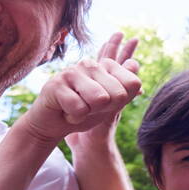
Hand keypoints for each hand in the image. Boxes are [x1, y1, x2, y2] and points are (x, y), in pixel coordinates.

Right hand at [22, 34, 141, 144]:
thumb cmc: (85, 113)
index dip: (121, 102)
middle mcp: (91, 64)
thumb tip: (134, 62)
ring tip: (77, 108)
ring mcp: (73, 71)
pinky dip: (74, 117)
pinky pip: (79, 108)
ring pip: (100, 99)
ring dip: (89, 113)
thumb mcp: (111, 104)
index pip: (133, 84)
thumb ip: (126, 88)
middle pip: (118, 94)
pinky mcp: (56, 83)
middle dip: (105, 109)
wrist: (54, 126)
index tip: (105, 103)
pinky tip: (65, 111)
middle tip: (89, 107)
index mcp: (106, 66)